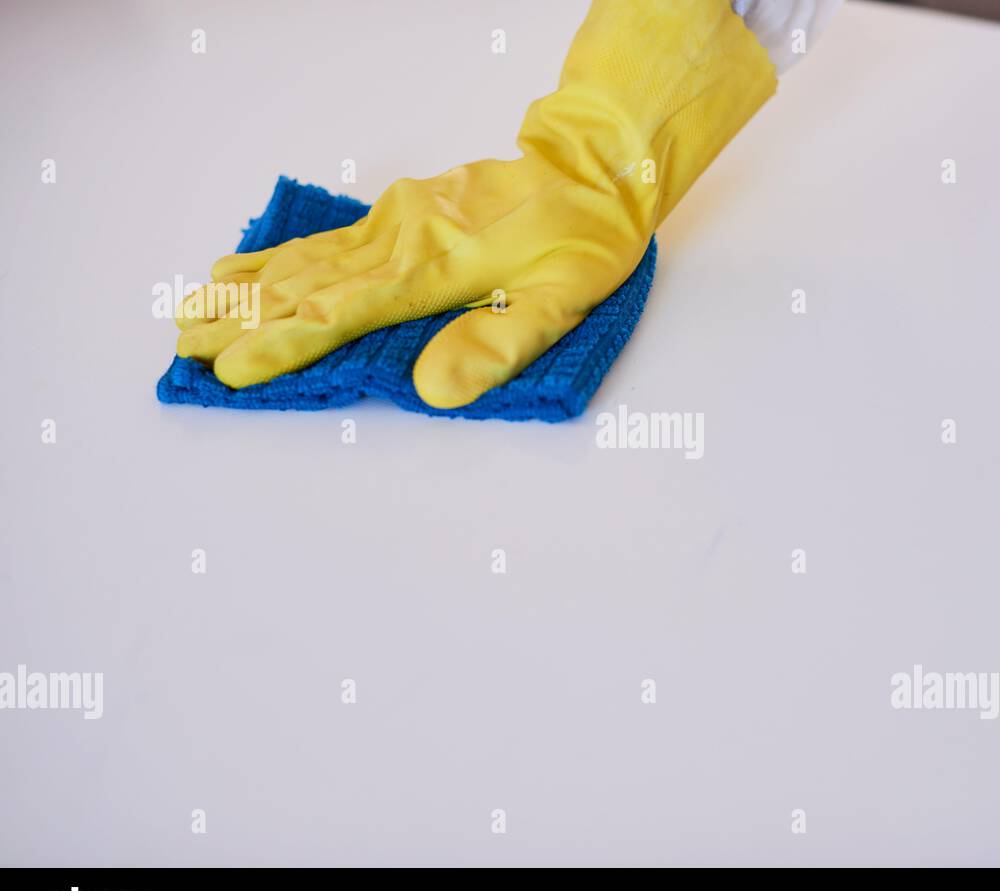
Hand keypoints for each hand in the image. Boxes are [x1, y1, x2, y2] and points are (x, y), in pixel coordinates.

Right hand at [176, 156, 644, 407]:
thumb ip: (497, 344)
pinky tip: (239, 267)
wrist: (591, 168)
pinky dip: (275, 256)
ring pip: (305, 260)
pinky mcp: (398, 212)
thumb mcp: (562, 300)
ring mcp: (395, 221)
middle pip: (307, 286)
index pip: (344, 314)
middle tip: (185, 351)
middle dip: (243, 322)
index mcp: (436, 268)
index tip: (233, 370)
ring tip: (189, 312)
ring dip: (244, 290)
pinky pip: (325, 238)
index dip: (285, 345)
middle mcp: (402, 239)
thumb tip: (431, 391)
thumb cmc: (582, 239)